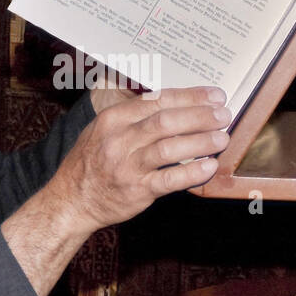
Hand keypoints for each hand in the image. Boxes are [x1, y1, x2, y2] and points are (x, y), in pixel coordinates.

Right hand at [51, 86, 230, 235]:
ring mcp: (128, 165)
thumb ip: (134, 115)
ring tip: (222, 137)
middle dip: (200, 116)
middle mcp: (120, 139)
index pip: (158, 100)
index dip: (190, 97)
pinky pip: (169, 180)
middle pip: (166, 121)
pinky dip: (192, 173)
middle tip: (223, 115)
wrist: (71, 199)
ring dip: (200, 141)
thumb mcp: (104, 129)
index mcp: (114, 118)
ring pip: (169, 148)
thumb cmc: (92, 161)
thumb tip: (176, 102)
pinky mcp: (136, 190)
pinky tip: (210, 166)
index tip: (213, 96)